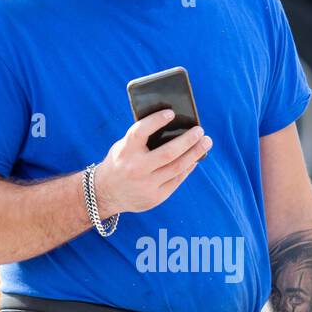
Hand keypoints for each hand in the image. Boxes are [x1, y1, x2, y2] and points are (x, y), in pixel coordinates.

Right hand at [95, 109, 211, 214]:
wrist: (106, 193)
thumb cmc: (120, 162)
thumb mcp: (123, 147)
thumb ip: (142, 139)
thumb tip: (174, 127)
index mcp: (125, 151)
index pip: (141, 132)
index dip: (156, 121)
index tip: (171, 113)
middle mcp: (135, 169)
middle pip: (168, 153)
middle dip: (188, 141)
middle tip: (201, 131)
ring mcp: (146, 185)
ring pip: (177, 168)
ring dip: (195, 154)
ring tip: (205, 143)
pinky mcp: (155, 197)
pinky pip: (177, 180)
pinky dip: (188, 168)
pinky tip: (194, 159)